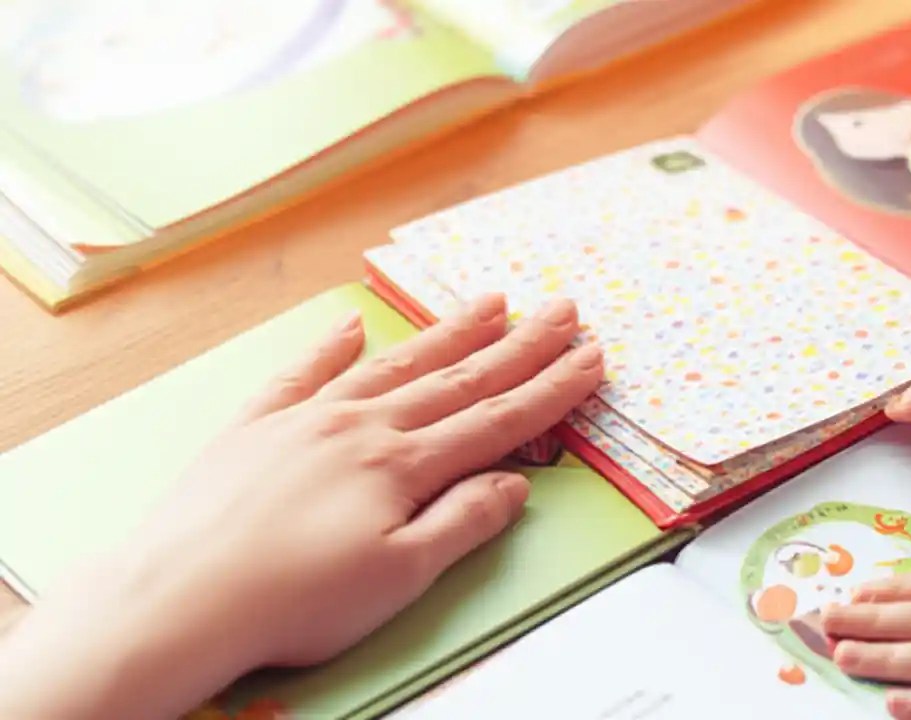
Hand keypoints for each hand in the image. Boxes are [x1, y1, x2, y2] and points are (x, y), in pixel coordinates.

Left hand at [0, 294, 602, 719]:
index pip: (495, 419)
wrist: (180, 598)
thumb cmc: (293, 601)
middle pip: (457, 378)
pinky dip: (329, 348)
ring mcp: (306, 418)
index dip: (549, 389)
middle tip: (562, 309)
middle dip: (518, 345)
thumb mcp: (399, 578)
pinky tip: (351, 325)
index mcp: (401, 464)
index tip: (589, 357)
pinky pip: (301, 374)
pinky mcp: (255, 427)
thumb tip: (515, 484)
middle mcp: (361, 425)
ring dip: (445, 333)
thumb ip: (461, 522)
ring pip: (393, 365)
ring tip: (488, 301)